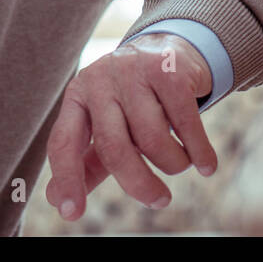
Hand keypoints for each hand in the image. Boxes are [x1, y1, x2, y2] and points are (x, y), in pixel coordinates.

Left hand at [45, 32, 218, 220]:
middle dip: (139, 183)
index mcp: (78, 95)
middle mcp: (101, 79)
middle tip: (159, 201)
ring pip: (153, 139)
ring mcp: (134, 70)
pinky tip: (206, 165)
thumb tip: (56, 200)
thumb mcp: (105, 125)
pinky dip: (199, 152)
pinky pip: (186, 124)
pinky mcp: (170, 69)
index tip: (71, 213)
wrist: (168, 48)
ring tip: (180, 163)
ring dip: (173, 163)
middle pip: (114, 147)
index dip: (67, 179)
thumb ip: (85, 161)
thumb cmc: (131, 100)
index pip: (64, 142)